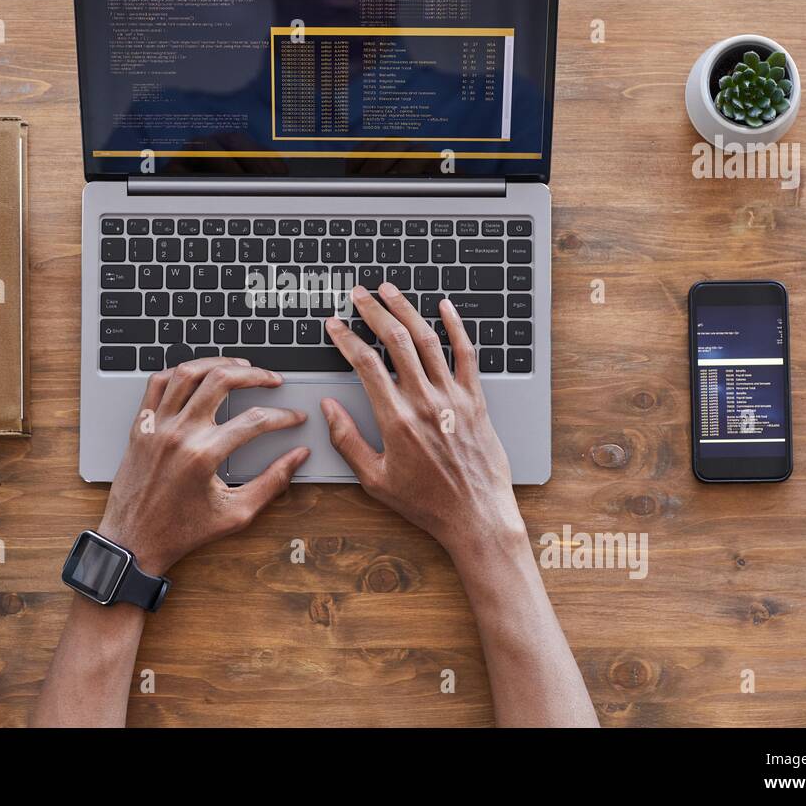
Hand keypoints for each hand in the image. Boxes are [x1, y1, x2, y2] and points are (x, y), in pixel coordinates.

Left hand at [99, 357, 309, 573]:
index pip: (255, 420)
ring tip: (240, 366)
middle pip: (222, 381)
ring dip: (218, 363)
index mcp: (203, 456)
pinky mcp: (140, 426)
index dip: (283, 416)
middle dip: (255, 374)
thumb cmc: (182, 531)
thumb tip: (297, 457)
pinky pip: (157, 384)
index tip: (295, 417)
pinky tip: (197, 374)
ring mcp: (156, 426)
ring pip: (188, 373)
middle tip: (272, 379)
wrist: (133, 541)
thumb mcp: (236, 514)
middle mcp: (178, 434)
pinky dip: (179, 372)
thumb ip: (272, 483)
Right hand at [320, 284, 522, 556]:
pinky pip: (466, 354)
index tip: (334, 325)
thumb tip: (329, 409)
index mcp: (396, 420)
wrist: (476, 515)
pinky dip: (456, 326)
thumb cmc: (425, 502)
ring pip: (428, 339)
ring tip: (390, 291)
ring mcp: (453, 397)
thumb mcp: (374, 479)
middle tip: (359, 294)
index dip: (346, 338)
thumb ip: (347, 440)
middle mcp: (425, 401)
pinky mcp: (475, 399)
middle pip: (395, 340)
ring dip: (406, 309)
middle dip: (373, 311)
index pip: (365, 364)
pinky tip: (445, 307)